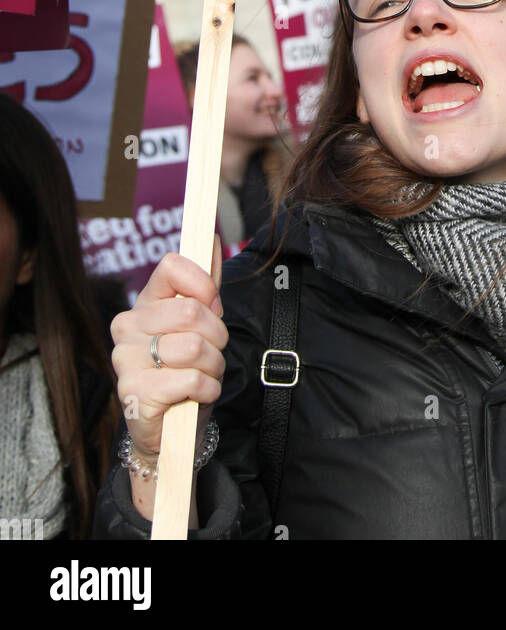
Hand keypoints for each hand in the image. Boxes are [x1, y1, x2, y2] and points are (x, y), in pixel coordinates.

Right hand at [110, 237, 227, 461]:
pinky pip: (191, 380)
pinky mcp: (133, 392)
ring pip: (195, 347)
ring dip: (214, 366)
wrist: (170, 428)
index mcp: (144, 303)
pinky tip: (195, 395)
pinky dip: (206, 389)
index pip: (172, 266)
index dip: (202, 284)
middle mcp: (127, 326)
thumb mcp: (200, 326)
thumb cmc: (185, 370)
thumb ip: (205, 284)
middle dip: (217, 337)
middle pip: (191, 311)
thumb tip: (210, 238)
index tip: (212, 303)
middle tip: (211, 353)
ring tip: (203, 375)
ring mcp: (125, 359)